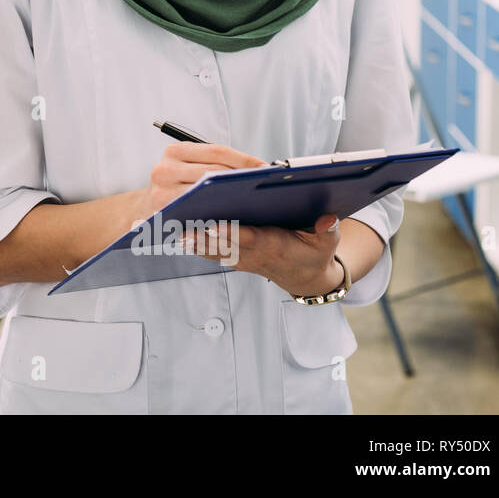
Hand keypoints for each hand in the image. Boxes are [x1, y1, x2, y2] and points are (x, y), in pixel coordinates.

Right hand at [138, 142, 267, 219]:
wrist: (144, 209)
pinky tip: (234, 214)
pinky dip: (218, 213)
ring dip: (233, 196)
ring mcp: (162, 193)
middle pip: (213, 172)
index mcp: (174, 151)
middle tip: (264, 186)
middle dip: (241, 178)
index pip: (217, 152)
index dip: (245, 159)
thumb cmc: (175, 186)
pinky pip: (199, 213)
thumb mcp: (186, 165)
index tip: (265, 168)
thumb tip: (255, 167)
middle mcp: (164, 169)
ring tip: (254, 199)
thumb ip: (211, 162)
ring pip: (207, 193)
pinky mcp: (165, 214)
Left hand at [185, 213, 343, 296]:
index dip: (231, 233)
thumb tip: (329, 218)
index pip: (249, 239)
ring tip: (169, 228)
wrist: (305, 278)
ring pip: (210, 249)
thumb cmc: (314, 254)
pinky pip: (208, 251)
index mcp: (273, 246)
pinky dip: (193, 244)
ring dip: (191, 240)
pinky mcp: (232, 258)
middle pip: (223, 244)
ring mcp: (239, 258)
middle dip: (202, 237)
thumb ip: (328, 230)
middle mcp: (252, 254)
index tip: (212, 226)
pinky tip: (174, 234)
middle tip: (180, 228)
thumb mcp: (327, 243)